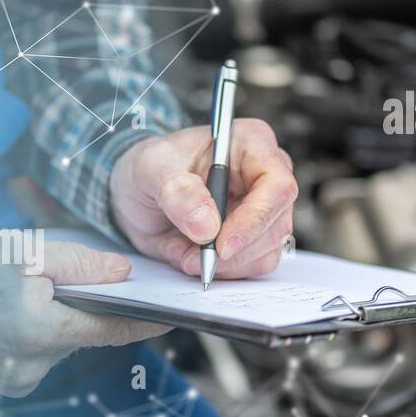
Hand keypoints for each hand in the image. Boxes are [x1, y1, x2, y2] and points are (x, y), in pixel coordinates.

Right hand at [0, 240, 169, 396]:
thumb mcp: (23, 253)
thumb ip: (81, 264)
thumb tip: (123, 274)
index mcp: (39, 332)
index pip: (111, 330)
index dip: (144, 321)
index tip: (170, 314)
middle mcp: (30, 366)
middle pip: (81, 335)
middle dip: (80, 308)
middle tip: (57, 278)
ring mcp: (13, 380)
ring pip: (55, 346)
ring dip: (50, 320)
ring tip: (18, 292)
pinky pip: (31, 357)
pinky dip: (28, 334)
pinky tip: (4, 311)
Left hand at [109, 119, 297, 277]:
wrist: (139, 192)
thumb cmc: (152, 166)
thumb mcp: (152, 167)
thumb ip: (178, 191)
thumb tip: (207, 226)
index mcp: (251, 145)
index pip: (277, 186)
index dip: (254, 219)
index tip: (221, 245)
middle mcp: (265, 179)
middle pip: (276, 225)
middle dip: (232, 252)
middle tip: (190, 257)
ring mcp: (263, 211)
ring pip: (266, 252)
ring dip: (223, 265)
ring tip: (182, 252)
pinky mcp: (252, 239)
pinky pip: (250, 267)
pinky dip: (219, 271)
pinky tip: (189, 254)